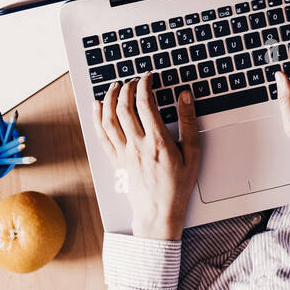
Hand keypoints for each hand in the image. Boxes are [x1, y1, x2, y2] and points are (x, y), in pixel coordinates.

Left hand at [94, 74, 201, 239]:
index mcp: (157, 142)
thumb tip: (184, 97)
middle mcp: (137, 145)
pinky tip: (97, 106)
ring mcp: (123, 153)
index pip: (146, 104)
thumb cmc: (178, 186)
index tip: (148, 77)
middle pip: (124, 108)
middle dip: (127, 88)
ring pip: (109, 119)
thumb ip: (189, 122)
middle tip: (133, 80)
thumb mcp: (193, 153)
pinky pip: (102, 135)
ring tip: (114, 87)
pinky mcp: (116, 161)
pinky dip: (97, 118)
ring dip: (110, 99)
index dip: (145, 85)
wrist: (159, 213)